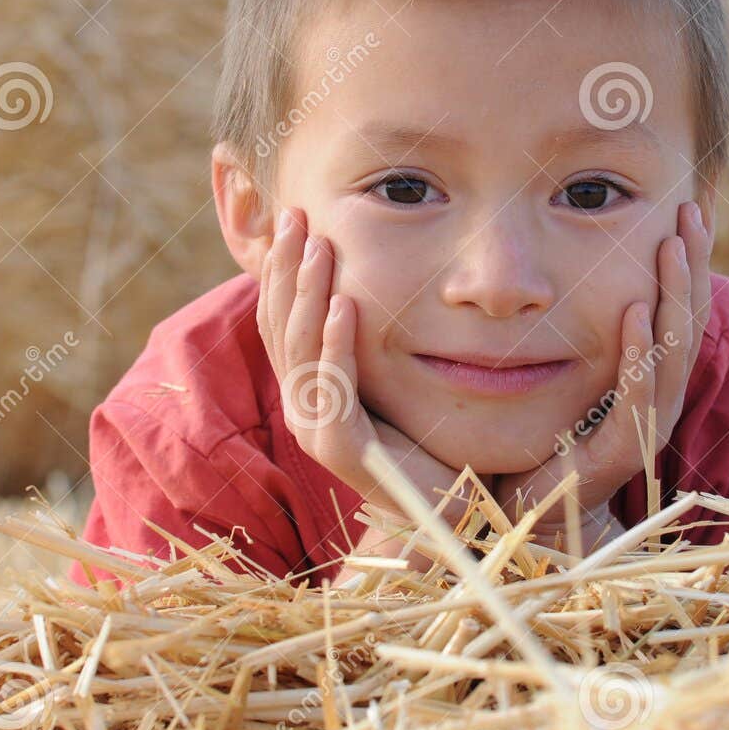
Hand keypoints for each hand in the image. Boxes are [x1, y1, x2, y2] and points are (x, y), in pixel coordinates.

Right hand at [257, 205, 468, 525]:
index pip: (282, 316)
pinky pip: (333, 388)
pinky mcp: (343, 451)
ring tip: (319, 246)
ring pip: (300, 349)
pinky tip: (346, 303)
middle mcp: (304, 406)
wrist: (448, 513)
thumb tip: (378, 276)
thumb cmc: (428, 440)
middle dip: (287, 266)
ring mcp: (318, 429)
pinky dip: (337, 343)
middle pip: (281, 324)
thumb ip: (378, 337)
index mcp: (310, 386)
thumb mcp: (396, 376)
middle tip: (296, 216)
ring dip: (309, 292)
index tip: (294, 216)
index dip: (283, 266)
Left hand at [494, 200, 711, 542]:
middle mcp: (657, 400)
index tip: (688, 211)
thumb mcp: (565, 368)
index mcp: (650, 377)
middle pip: (689, 323)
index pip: (680, 311)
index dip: (690, 263)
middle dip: (692, 266)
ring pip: (673, 354)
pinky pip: (636, 399)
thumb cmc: (538, 437)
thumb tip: (571, 265)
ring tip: (672, 246)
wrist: (520, 514)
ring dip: (674, 297)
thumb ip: (576, 326)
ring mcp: (642, 428)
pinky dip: (638, 355)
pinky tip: (632, 314)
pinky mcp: (617, 455)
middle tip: (690, 212)